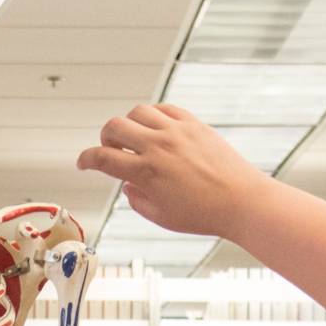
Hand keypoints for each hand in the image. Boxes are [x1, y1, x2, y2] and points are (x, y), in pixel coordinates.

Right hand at [77, 104, 272, 240]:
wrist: (242, 201)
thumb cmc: (204, 214)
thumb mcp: (161, 217)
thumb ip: (137, 200)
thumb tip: (128, 187)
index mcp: (145, 172)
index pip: (102, 158)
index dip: (85, 159)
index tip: (83, 162)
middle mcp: (158, 146)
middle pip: (114, 127)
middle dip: (105, 138)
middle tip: (110, 149)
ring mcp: (176, 131)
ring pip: (137, 112)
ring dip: (128, 123)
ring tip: (135, 137)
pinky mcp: (194, 124)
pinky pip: (165, 108)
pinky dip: (154, 115)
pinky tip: (156, 128)